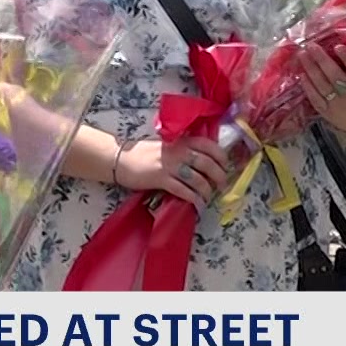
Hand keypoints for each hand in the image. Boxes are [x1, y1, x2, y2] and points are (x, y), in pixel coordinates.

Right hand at [114, 136, 231, 207]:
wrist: (120, 158)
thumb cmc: (142, 153)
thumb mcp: (166, 145)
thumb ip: (182, 149)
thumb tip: (201, 161)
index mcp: (180, 141)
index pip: (208, 145)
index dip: (221, 156)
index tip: (225, 166)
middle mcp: (178, 151)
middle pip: (207, 164)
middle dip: (219, 177)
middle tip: (221, 186)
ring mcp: (170, 165)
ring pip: (198, 180)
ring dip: (207, 191)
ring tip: (208, 198)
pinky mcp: (161, 179)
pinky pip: (183, 191)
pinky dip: (194, 199)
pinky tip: (198, 205)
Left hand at [296, 41, 345, 133]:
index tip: (338, 46)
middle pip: (334, 76)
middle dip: (322, 61)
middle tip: (311, 46)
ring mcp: (335, 102)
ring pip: (322, 85)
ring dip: (310, 69)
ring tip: (302, 55)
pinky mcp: (325, 110)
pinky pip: (314, 97)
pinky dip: (307, 86)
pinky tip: (301, 74)